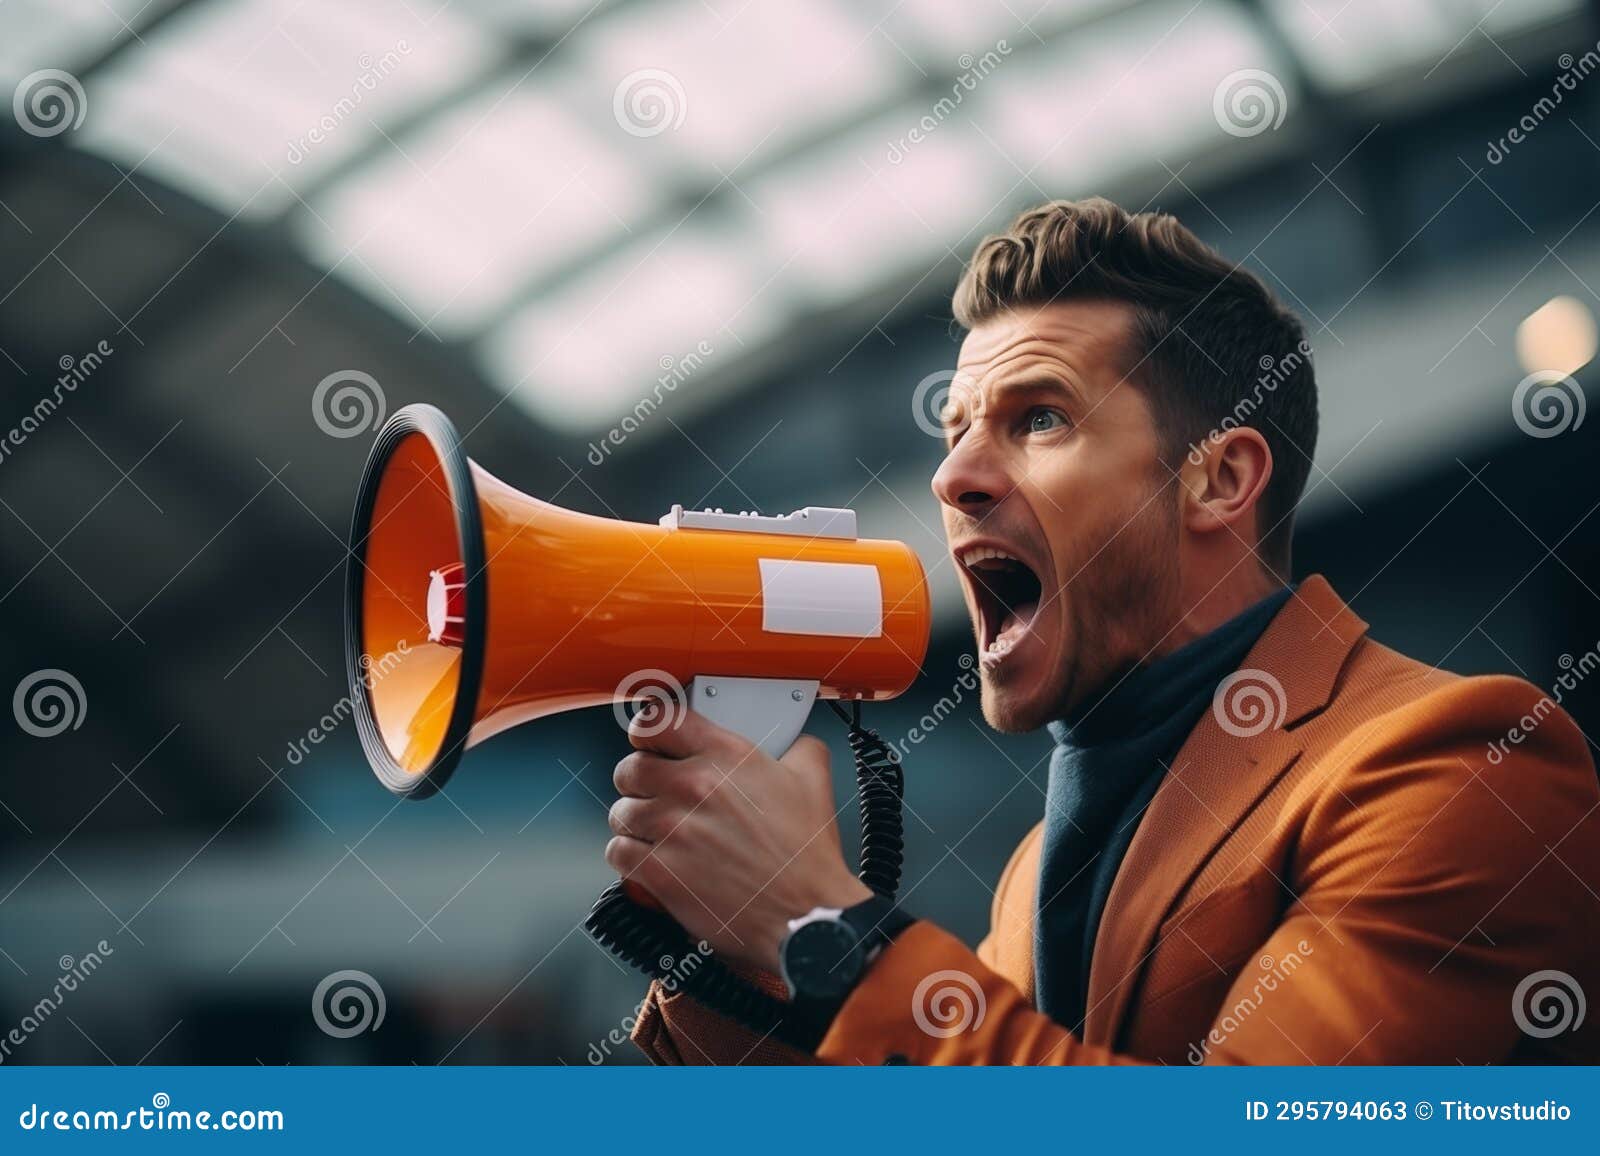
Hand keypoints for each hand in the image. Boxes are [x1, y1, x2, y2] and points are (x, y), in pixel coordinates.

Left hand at [605, 702, 872, 973]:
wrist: (805, 915)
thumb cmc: (806, 856)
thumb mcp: (813, 780)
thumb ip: (797, 748)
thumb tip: (793, 742)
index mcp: (726, 755)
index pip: (657, 721)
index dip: (646, 730)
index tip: (647, 740)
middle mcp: (694, 786)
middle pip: (630, 767)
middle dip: (639, 781)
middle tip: (656, 794)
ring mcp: (673, 829)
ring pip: (621, 812)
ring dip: (634, 821)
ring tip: (657, 832)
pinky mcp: (659, 871)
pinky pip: (619, 852)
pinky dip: (629, 856)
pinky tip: (650, 859)